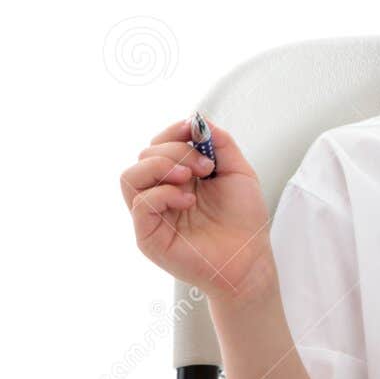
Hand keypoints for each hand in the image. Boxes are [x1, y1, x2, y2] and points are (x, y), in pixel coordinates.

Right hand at [118, 116, 273, 300]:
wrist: (250, 258)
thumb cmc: (243, 221)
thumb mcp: (238, 172)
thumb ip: (220, 143)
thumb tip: (198, 120)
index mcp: (178, 177)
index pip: (157, 144)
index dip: (173, 131)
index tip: (196, 132)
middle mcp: (160, 193)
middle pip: (144, 155)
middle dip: (175, 150)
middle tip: (205, 166)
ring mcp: (152, 215)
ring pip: (130, 176)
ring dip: (161, 167)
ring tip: (190, 178)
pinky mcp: (148, 236)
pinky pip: (140, 204)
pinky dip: (163, 194)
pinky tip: (188, 200)